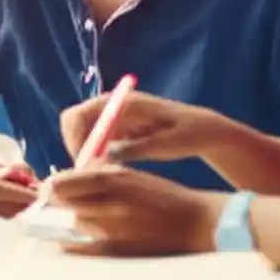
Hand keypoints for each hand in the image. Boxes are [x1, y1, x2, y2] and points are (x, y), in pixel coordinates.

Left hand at [48, 165, 225, 254]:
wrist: (195, 224)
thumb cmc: (160, 197)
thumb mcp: (129, 176)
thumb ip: (96, 178)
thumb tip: (59, 182)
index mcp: (114, 178)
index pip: (62, 182)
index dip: (53, 186)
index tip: (51, 188)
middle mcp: (111, 202)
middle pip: (62, 203)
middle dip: (58, 201)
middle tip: (60, 202)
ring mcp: (112, 229)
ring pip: (72, 222)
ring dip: (72, 219)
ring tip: (85, 217)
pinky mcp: (117, 250)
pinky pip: (79, 247)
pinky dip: (73, 242)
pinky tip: (77, 239)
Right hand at [59, 91, 226, 163]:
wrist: (205, 130)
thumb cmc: (190, 135)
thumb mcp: (166, 145)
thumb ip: (135, 149)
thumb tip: (104, 156)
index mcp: (124, 103)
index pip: (81, 114)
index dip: (76, 140)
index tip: (83, 166)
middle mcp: (114, 104)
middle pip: (74, 120)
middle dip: (75, 146)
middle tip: (84, 174)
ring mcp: (115, 114)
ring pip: (83, 131)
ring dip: (85, 152)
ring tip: (98, 176)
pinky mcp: (119, 126)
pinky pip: (95, 138)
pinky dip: (95, 154)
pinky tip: (109, 172)